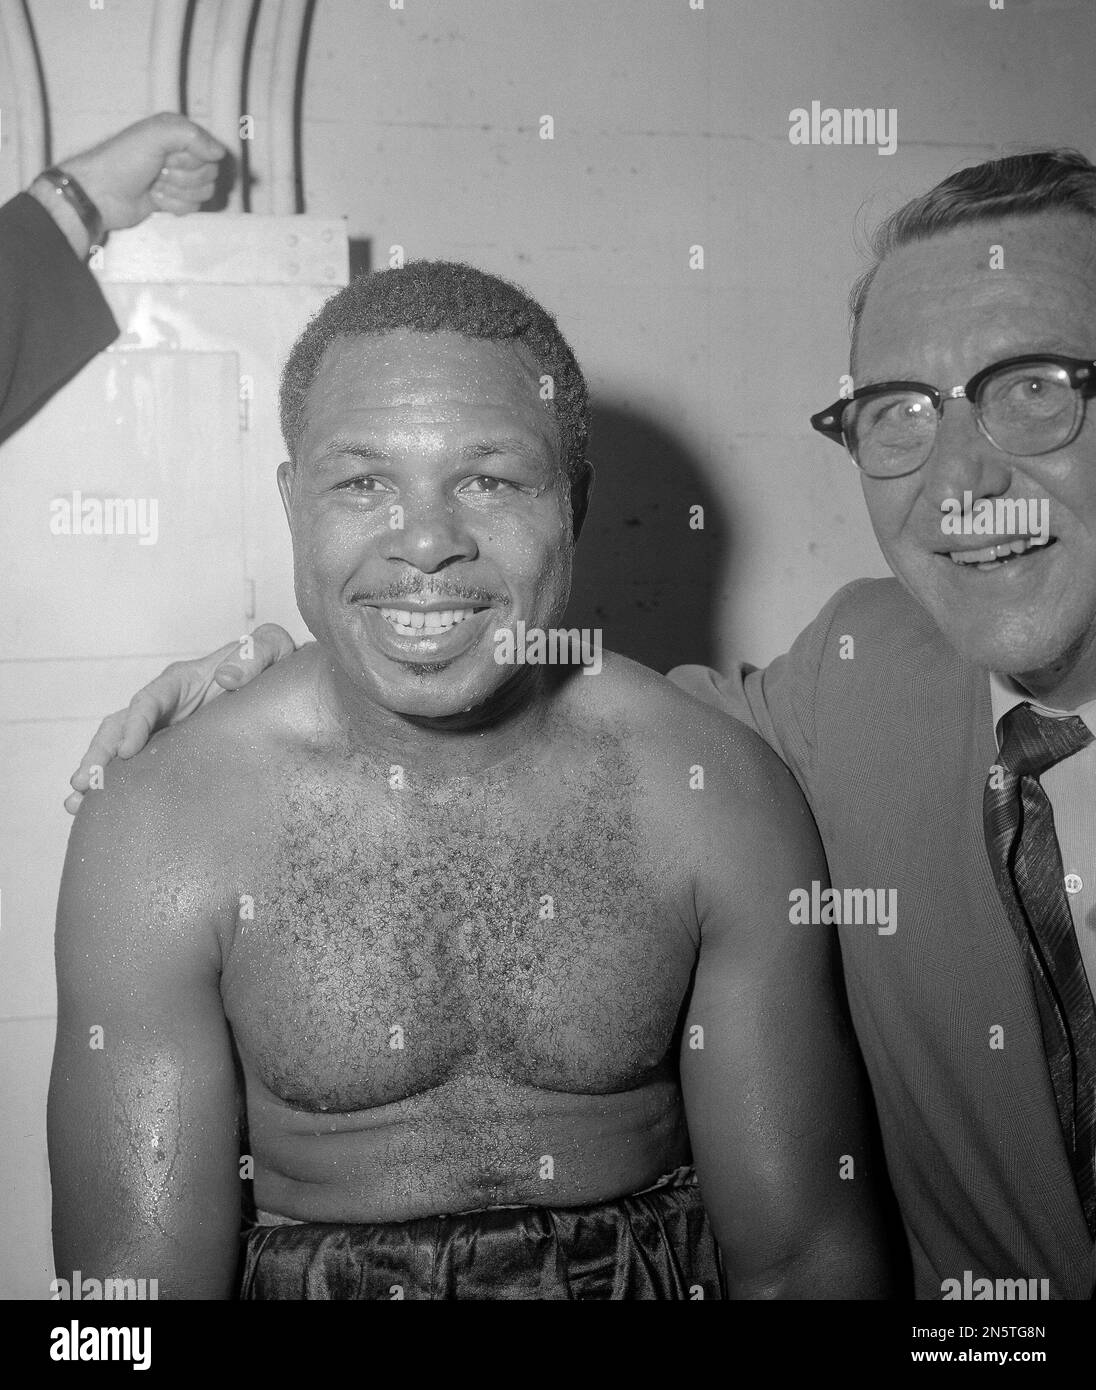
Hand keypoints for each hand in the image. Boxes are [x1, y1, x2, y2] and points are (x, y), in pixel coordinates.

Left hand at [58, 112, 226, 232]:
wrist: (102, 193)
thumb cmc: (123, 162)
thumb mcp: (154, 135)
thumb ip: (191, 135)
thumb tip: (218, 153)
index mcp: (177, 133)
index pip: (211, 150)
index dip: (194, 158)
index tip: (170, 157)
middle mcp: (180, 153)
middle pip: (210, 173)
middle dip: (184, 176)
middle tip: (159, 171)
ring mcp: (178, 178)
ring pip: (204, 192)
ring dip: (178, 191)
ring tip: (155, 184)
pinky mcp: (174, 199)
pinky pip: (194, 207)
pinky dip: (174, 205)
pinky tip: (155, 198)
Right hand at [65, 624, 295, 814]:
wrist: (280, 688)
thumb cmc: (273, 663)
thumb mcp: (271, 647)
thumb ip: (254, 654)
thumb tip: (226, 677)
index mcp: (182, 680)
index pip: (150, 699)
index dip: (136, 723)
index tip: (128, 750)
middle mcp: (164, 705)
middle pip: (120, 726)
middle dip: (100, 753)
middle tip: (84, 784)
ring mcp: (163, 729)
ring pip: (118, 749)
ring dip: (97, 774)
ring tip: (76, 804)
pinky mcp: (171, 752)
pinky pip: (137, 768)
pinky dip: (115, 786)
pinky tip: (96, 810)